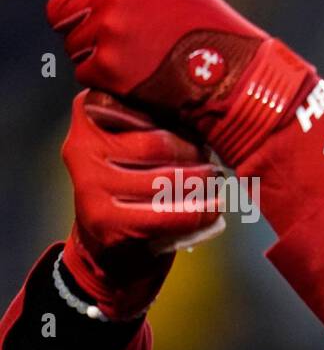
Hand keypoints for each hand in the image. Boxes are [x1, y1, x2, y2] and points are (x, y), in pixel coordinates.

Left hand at [44, 0, 315, 165]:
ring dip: (95, 50)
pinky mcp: (109, 68)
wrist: (233, 76)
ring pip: (74, 42)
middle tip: (112, 32)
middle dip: (79, 20)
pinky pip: (87, 71)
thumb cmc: (211, 28)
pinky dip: (106, 76)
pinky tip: (137, 72)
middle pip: (60, 8)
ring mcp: (107, 31)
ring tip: (135, 54)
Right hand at [60, 89, 224, 320]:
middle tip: (212, 162)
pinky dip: (200, 213)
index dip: (181, 119)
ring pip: (168, 180)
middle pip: (159, 143)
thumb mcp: (134, 143)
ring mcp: (91, 186)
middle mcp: (82, 147)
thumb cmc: (131, 183)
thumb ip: (158, 121)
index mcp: (89, 116)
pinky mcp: (108, 221)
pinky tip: (212, 209)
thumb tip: (212, 113)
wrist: (106, 244)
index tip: (201, 130)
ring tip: (214, 184)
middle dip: (195, 154)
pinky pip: (170, 214)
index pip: (145, 105)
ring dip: (203, 184)